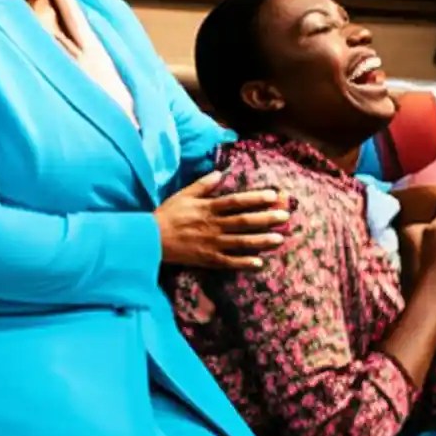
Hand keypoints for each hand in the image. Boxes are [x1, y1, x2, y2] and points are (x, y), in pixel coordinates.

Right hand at [154, 171, 290, 269]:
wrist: (150, 239)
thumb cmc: (168, 215)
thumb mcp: (184, 195)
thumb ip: (202, 184)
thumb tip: (220, 172)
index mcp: (208, 208)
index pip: (236, 202)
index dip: (255, 198)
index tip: (274, 196)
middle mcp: (213, 225)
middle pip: (243, 221)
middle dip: (266, 219)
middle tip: (285, 217)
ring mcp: (211, 243)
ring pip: (240, 242)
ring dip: (261, 241)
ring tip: (280, 239)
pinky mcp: (207, 259)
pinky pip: (228, 262)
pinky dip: (243, 263)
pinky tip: (259, 263)